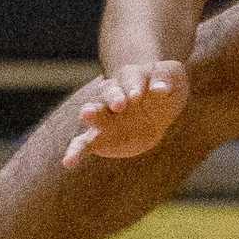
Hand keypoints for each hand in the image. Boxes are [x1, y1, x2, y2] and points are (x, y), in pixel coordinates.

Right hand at [62, 60, 189, 167]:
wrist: (156, 107)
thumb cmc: (164, 86)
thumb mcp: (171, 76)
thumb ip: (165, 79)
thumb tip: (161, 89)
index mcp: (130, 77)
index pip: (131, 80)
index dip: (134, 87)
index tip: (137, 96)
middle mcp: (112, 95)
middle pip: (108, 94)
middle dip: (113, 98)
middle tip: (118, 105)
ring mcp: (104, 117)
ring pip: (91, 114)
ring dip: (89, 115)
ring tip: (86, 115)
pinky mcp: (99, 137)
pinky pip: (83, 144)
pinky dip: (75, 152)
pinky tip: (68, 162)